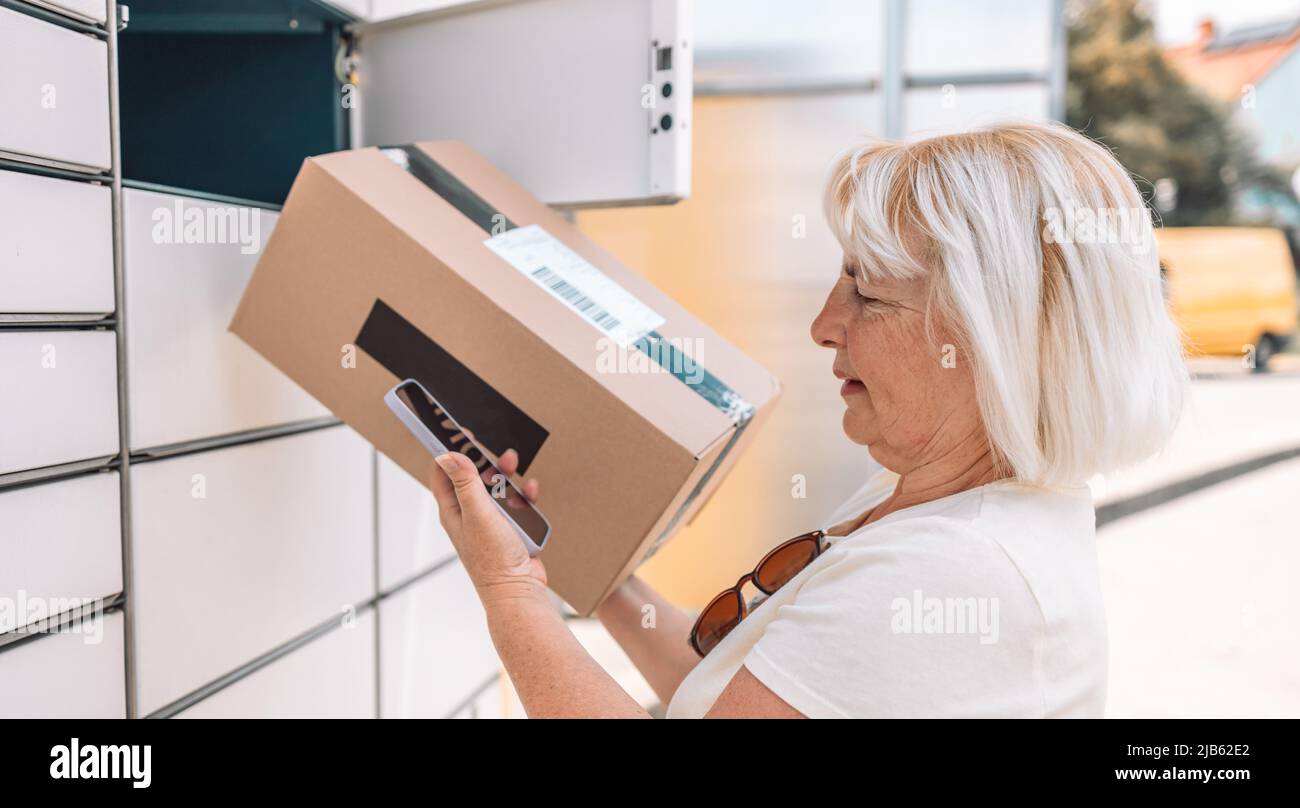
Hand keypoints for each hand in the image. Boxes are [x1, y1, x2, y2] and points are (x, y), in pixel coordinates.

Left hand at [430, 448, 546, 604]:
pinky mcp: (509, 529)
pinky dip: (523, 495)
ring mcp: (489, 522)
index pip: (443, 474)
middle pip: (472, 477)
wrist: (518, 590)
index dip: (448, 451)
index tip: (457, 433)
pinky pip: (515, 504)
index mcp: (453, 511)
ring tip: (513, 464)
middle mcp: (468, 515)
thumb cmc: (493, 558)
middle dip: (483, 461)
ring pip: (495, 488)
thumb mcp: (478, 513)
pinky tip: (530, 492)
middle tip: (491, 448)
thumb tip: (447, 455)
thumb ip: (465, 482)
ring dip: (505, 475)